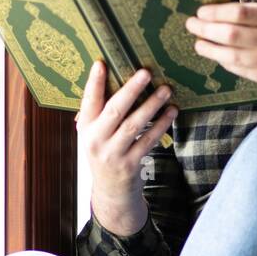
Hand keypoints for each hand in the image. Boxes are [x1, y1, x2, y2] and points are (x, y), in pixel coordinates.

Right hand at [77, 62, 176, 232]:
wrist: (111, 192)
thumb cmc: (105, 153)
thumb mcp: (95, 135)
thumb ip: (100, 113)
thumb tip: (111, 78)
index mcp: (85, 129)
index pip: (88, 102)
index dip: (94, 83)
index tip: (101, 63)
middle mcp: (96, 140)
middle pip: (114, 110)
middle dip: (131, 90)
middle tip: (145, 72)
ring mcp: (114, 154)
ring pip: (134, 125)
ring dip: (151, 105)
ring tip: (165, 90)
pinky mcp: (131, 164)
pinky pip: (149, 140)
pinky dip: (161, 125)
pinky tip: (171, 112)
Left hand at [184, 2, 256, 108]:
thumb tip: (225, 14)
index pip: (239, 12)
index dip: (215, 13)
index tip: (201, 11)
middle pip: (231, 34)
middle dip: (206, 29)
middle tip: (192, 26)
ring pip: (232, 56)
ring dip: (210, 49)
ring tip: (199, 44)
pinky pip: (243, 71)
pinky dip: (227, 63)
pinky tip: (218, 57)